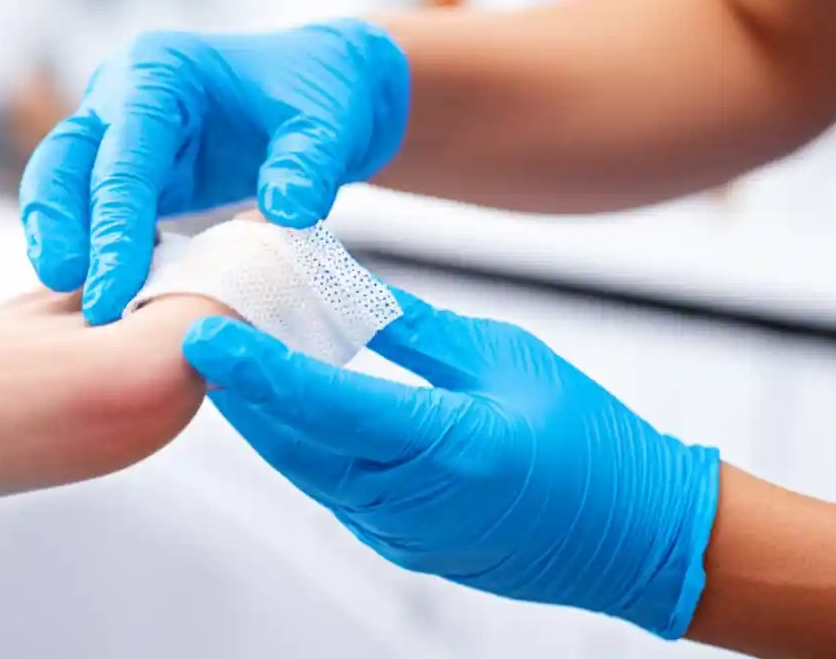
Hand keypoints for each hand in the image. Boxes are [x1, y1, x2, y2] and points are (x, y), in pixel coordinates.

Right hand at [19, 19, 409, 323]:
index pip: (124, 156)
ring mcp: (119, 130)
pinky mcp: (130, 169)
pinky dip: (91, 249)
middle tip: (78, 300)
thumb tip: (286, 212)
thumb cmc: (323, 98)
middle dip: (61, 230)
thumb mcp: (327, 125)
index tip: (113, 292)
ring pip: (62, 184)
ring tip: (73, 306)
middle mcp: (124, 94)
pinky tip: (101, 299)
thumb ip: (306, 165)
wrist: (328, 90)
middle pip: (65, 162)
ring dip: (60, 242)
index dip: (114, 227)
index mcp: (160, 71)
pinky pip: (91, 208)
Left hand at [182, 289, 719, 638]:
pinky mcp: (399, 541)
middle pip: (294, 443)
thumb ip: (417, 332)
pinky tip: (286, 405)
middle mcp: (410, 504)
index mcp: (447, 450)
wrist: (636, 536)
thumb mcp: (505, 360)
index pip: (323, 406)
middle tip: (200, 332)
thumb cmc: (593, 447)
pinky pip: (332, 485)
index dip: (254, 370)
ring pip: (306, 467)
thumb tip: (354, 294)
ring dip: (265, 417)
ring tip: (230, 360)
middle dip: (240, 390)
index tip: (203, 334)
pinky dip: (302, 442)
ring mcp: (400, 533)